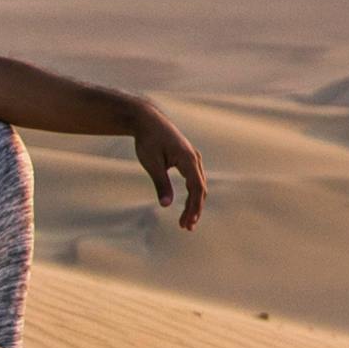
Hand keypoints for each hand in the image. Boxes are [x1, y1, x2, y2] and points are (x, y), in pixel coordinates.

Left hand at [127, 98, 212, 228]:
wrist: (147, 120)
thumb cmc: (148, 140)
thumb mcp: (152, 164)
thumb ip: (161, 184)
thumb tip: (166, 205)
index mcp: (188, 159)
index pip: (196, 188)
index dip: (193, 207)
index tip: (186, 223)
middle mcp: (195, 159)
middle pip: (201, 189)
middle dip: (195, 209)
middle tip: (186, 227)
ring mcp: (193, 158)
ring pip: (200, 185)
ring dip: (195, 203)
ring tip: (186, 220)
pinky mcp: (188, 158)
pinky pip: (195, 179)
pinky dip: (193, 194)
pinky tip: (188, 204)